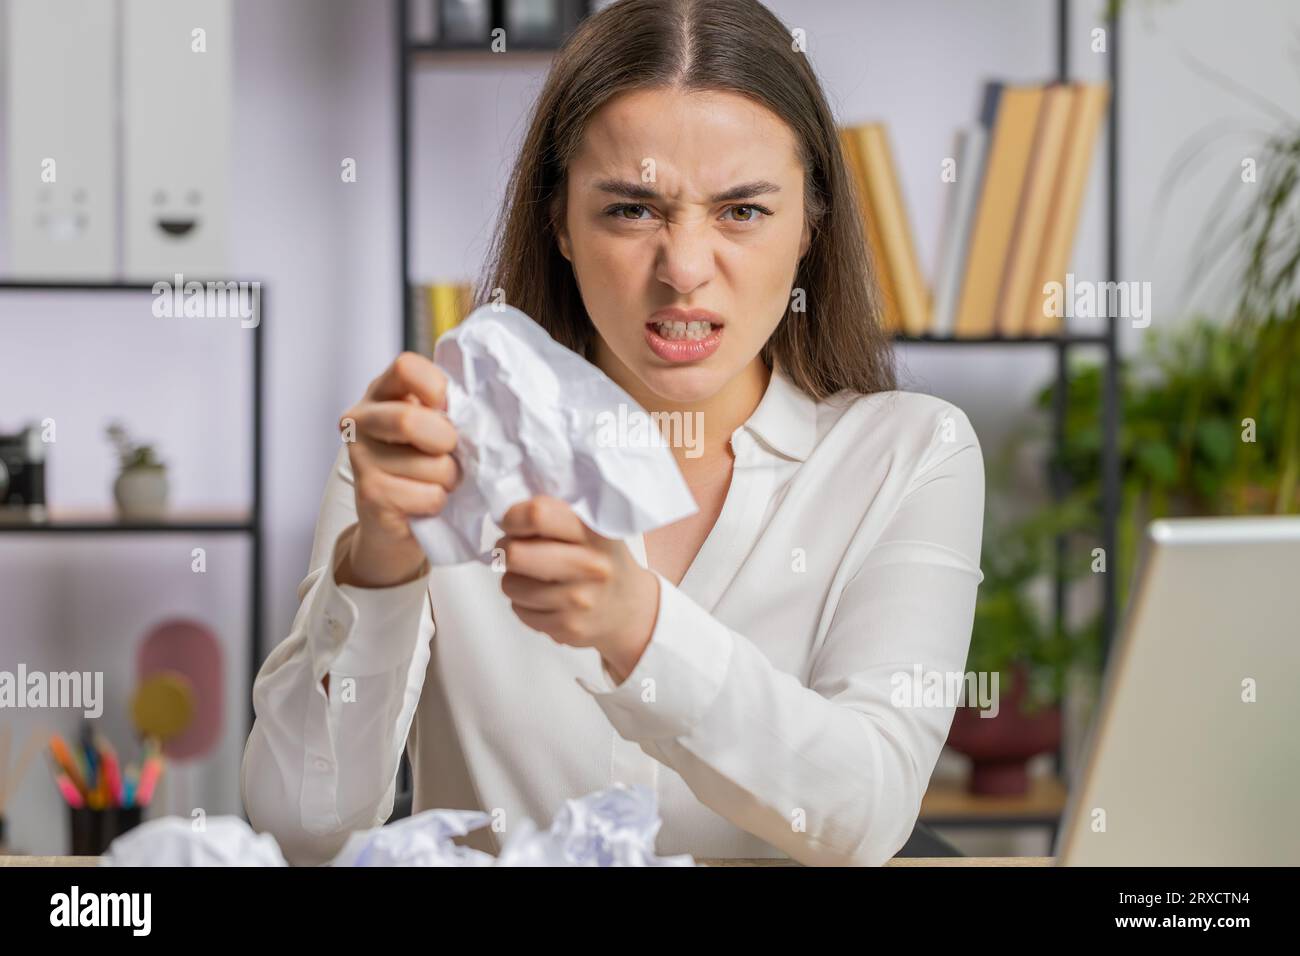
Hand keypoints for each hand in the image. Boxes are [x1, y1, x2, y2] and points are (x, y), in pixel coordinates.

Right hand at [336, 352, 459, 587]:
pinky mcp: (370, 495)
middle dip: (446, 441)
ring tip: (435, 481)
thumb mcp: (436, 426)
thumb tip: (482, 410)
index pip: (405, 367)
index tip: (446, 408)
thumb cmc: (425, 466)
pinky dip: (438, 503)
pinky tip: (422, 503)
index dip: (436, 387)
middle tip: (447, 452)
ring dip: (448, 478)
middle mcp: (361, 420)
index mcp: (382, 392)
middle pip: (409, 420)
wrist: (397, 523)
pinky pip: (428, 496)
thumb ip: (448, 409)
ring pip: (430, 465)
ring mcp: (360, 458)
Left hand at [495, 495, 659, 683]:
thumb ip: (556, 515)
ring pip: (510, 584)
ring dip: (515, 579)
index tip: (513, 522)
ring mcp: (580, 600)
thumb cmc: (601, 560)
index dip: (514, 517)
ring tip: (536, 577)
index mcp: (595, 531)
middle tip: (516, 550)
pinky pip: (518, 610)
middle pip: (515, 553)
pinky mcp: (568, 627)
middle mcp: (591, 565)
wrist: (629, 610)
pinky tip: (546, 599)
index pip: (538, 514)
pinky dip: (524, 603)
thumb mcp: (593, 528)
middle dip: (506, 550)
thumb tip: (506, 515)